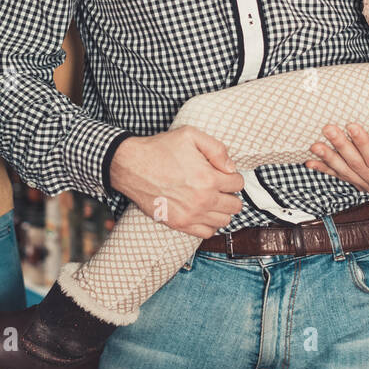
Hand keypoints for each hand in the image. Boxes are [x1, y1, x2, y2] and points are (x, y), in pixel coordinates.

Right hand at [108, 127, 244, 237]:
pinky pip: (207, 233)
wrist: (131, 166)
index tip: (222, 173)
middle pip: (235, 206)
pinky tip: (202, 211)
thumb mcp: (190, 135)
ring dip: (221, 209)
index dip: (232, 176)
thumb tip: (231, 167)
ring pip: (224, 221)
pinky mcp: (179, 224)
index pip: (238, 184)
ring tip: (210, 198)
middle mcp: (202, 200)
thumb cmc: (160, 148)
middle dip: (230, 194)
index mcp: (208, 178)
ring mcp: (190, 215)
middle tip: (218, 186)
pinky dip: (209, 223)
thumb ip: (216, 148)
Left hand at [306, 122, 368, 196]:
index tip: (352, 126)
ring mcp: (365, 187)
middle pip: (356, 164)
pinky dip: (323, 169)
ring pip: (344, 171)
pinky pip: (338, 177)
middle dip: (340, 145)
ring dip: (328, 158)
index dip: (362, 143)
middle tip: (328, 129)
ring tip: (315, 146)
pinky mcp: (357, 186)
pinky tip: (310, 162)